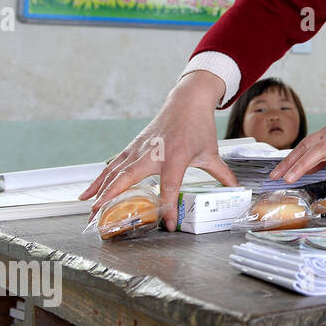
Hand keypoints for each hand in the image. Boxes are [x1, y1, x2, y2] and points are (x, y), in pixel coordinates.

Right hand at [80, 71, 238, 230]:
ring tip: (89, 210)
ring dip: (100, 190)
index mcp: (177, 155)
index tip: (167, 224)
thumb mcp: (212, 152)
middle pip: (129, 177)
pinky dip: (100, 179)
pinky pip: (113, 165)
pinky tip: (89, 193)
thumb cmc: (198, 126)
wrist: (186, 101)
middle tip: (102, 218)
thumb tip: (237, 190)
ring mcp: (139, 148)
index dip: (168, 205)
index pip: (170, 185)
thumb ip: (222, 174)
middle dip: (114, 198)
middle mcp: (154, 152)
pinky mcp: (132, 147)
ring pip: (115, 171)